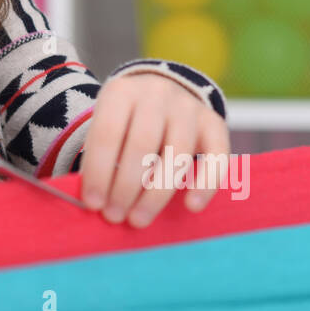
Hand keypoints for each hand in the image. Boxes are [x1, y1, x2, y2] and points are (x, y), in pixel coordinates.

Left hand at [79, 72, 229, 226]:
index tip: (93, 203)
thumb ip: (98, 157)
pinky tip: (191, 206)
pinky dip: (205, 184)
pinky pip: (216, 157)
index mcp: (121, 91)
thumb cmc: (125, 121)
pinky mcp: (213, 123)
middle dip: (125, 187)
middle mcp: (156, 94)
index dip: (98, 171)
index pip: (107, 133)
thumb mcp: (105, 124)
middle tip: (114, 216)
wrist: (161, 91)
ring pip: (176, 155)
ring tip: (138, 219)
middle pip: (142, 145)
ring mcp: (188, 107)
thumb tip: (93, 201)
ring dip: (155, 194)